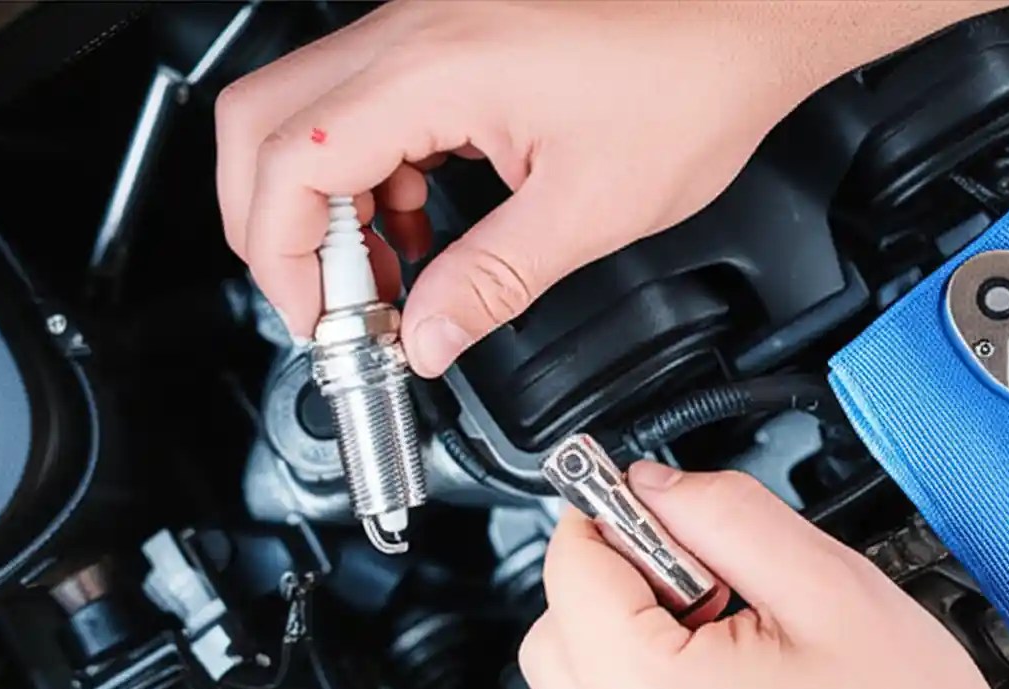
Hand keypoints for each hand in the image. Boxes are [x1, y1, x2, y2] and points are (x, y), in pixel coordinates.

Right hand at [215, 0, 1008, 376]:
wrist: (747, 12)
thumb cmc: (695, 76)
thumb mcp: (591, 209)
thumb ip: (491, 281)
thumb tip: (427, 337)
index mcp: (435, 70)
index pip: (288, 164)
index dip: (282, 260)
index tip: (321, 320)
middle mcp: (413, 32)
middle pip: (260, 123)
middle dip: (271, 227)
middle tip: (328, 301)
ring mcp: (425, 24)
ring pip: (304, 113)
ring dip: (325, 204)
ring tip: (385, 278)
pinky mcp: (450, 36)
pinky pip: (364, 105)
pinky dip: (368, 175)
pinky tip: (417, 229)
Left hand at [520, 464, 1005, 688]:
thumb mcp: (833, 591)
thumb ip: (729, 515)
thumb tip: (653, 482)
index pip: (571, 564)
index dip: (615, 515)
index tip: (660, 505)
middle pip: (559, 621)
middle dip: (620, 576)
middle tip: (712, 580)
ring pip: (578, 669)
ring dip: (631, 629)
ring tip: (727, 637)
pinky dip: (642, 678)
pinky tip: (720, 680)